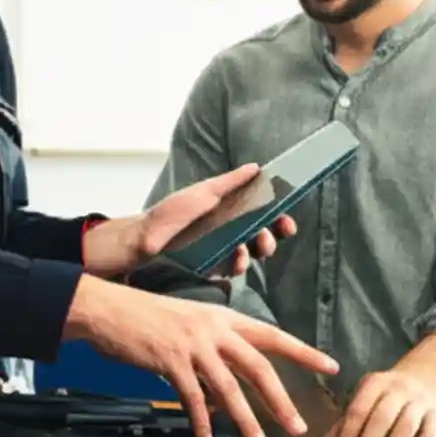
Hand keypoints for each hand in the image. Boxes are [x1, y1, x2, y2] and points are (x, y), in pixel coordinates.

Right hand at [64, 274, 339, 436]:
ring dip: (246, 420)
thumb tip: (223, 398)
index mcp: (223, 317)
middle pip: (258, 366)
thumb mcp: (189, 326)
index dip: (303, 351)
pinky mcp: (171, 359)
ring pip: (229, 388)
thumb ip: (212, 356)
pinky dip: (202, 422)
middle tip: (298, 425)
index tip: (331, 365)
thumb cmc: (147, 318)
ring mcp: (193, 343)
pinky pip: (193, 397)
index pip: (273, 335)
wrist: (109, 308)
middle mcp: (214, 328)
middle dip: (280, 399)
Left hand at [83, 164, 295, 277]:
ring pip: (252, 255)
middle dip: (271, 238)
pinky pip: (233, 269)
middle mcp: (231, 230)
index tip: (287, 222)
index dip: (279, 218)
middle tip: (267, 239)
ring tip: (247, 249)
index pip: (263, 214)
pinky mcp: (214, 267)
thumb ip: (231, 181)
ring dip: (255, 252)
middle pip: (262, 236)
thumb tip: (256, 167)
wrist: (147, 237)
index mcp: (231, 210)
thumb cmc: (173, 212)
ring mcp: (223, 250)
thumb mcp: (204, 192)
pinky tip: (234, 260)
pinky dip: (238, 265)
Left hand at [318, 371, 435, 436]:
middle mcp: (398, 389)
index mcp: (375, 383)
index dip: (348, 435)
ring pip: (406, 428)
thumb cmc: (384, 396)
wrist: (424, 379)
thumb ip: (343, 425)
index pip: (358, 410)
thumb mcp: (363, 399)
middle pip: (381, 418)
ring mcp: (419, 402)